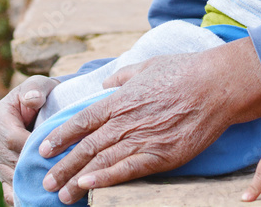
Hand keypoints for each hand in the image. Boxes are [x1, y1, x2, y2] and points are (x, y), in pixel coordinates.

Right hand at [0, 75, 58, 204]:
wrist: (41, 107)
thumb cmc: (41, 94)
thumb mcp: (40, 85)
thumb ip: (36, 89)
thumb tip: (33, 100)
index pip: (12, 139)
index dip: (31, 147)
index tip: (54, 153)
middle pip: (12, 162)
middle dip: (34, 168)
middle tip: (59, 175)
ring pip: (12, 178)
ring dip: (32, 184)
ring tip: (55, 188)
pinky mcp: (4, 173)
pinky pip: (10, 191)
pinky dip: (25, 197)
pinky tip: (42, 200)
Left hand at [38, 38, 260, 204]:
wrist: (215, 84)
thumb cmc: (183, 71)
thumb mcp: (147, 65)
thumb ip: (123, 76)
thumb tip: (107, 81)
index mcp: (120, 99)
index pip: (82, 121)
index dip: (61, 137)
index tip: (45, 149)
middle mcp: (125, 120)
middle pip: (86, 146)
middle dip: (63, 166)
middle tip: (46, 182)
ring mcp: (142, 138)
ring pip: (102, 161)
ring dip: (78, 179)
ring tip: (62, 194)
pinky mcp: (161, 154)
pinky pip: (128, 169)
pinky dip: (107, 179)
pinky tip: (90, 187)